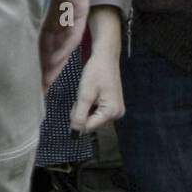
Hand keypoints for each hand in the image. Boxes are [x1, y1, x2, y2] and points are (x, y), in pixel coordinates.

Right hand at [39, 0, 88, 88]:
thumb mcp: (36, 2)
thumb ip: (31, 19)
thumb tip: (11, 30)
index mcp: (52, 23)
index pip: (44, 50)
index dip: (38, 66)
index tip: (31, 83)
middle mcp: (63, 25)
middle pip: (54, 54)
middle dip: (46, 72)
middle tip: (38, 91)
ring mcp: (73, 21)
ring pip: (62, 49)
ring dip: (54, 66)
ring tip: (46, 82)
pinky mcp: (80, 14)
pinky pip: (71, 36)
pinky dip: (63, 49)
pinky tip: (56, 61)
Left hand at [70, 6, 124, 133]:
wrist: (105, 57)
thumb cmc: (95, 72)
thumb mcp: (84, 95)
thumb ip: (79, 116)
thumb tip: (74, 135)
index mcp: (111, 112)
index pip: (88, 127)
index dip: (77, 118)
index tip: (77, 102)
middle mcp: (117, 114)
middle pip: (91, 124)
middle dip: (82, 113)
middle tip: (83, 96)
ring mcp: (117, 110)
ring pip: (93, 118)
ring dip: (85, 109)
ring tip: (88, 93)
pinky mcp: (114, 106)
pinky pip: (97, 113)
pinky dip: (90, 106)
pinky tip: (91, 95)